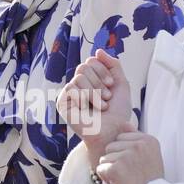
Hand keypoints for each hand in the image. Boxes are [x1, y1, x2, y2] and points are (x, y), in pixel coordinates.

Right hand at [57, 48, 135, 163]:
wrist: (111, 132)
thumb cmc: (117, 112)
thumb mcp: (121, 84)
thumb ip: (113, 65)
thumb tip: (98, 51)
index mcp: (92, 79)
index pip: (91, 61)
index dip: (102, 70)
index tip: (111, 85)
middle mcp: (79, 84)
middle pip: (84, 66)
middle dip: (98, 81)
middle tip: (106, 97)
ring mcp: (70, 94)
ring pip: (78, 77)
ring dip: (94, 92)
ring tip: (101, 106)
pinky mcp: (62, 103)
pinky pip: (70, 88)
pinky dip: (83, 98)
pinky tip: (87, 109)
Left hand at [96, 127, 164, 183]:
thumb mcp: (151, 157)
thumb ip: (138, 140)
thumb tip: (125, 124)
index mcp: (149, 140)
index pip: (122, 138)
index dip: (124, 154)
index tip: (137, 167)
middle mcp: (139, 144)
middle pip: (111, 146)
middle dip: (116, 161)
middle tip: (131, 175)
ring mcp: (128, 155)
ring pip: (104, 157)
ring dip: (111, 170)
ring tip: (127, 180)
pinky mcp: (117, 168)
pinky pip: (100, 169)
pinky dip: (107, 179)